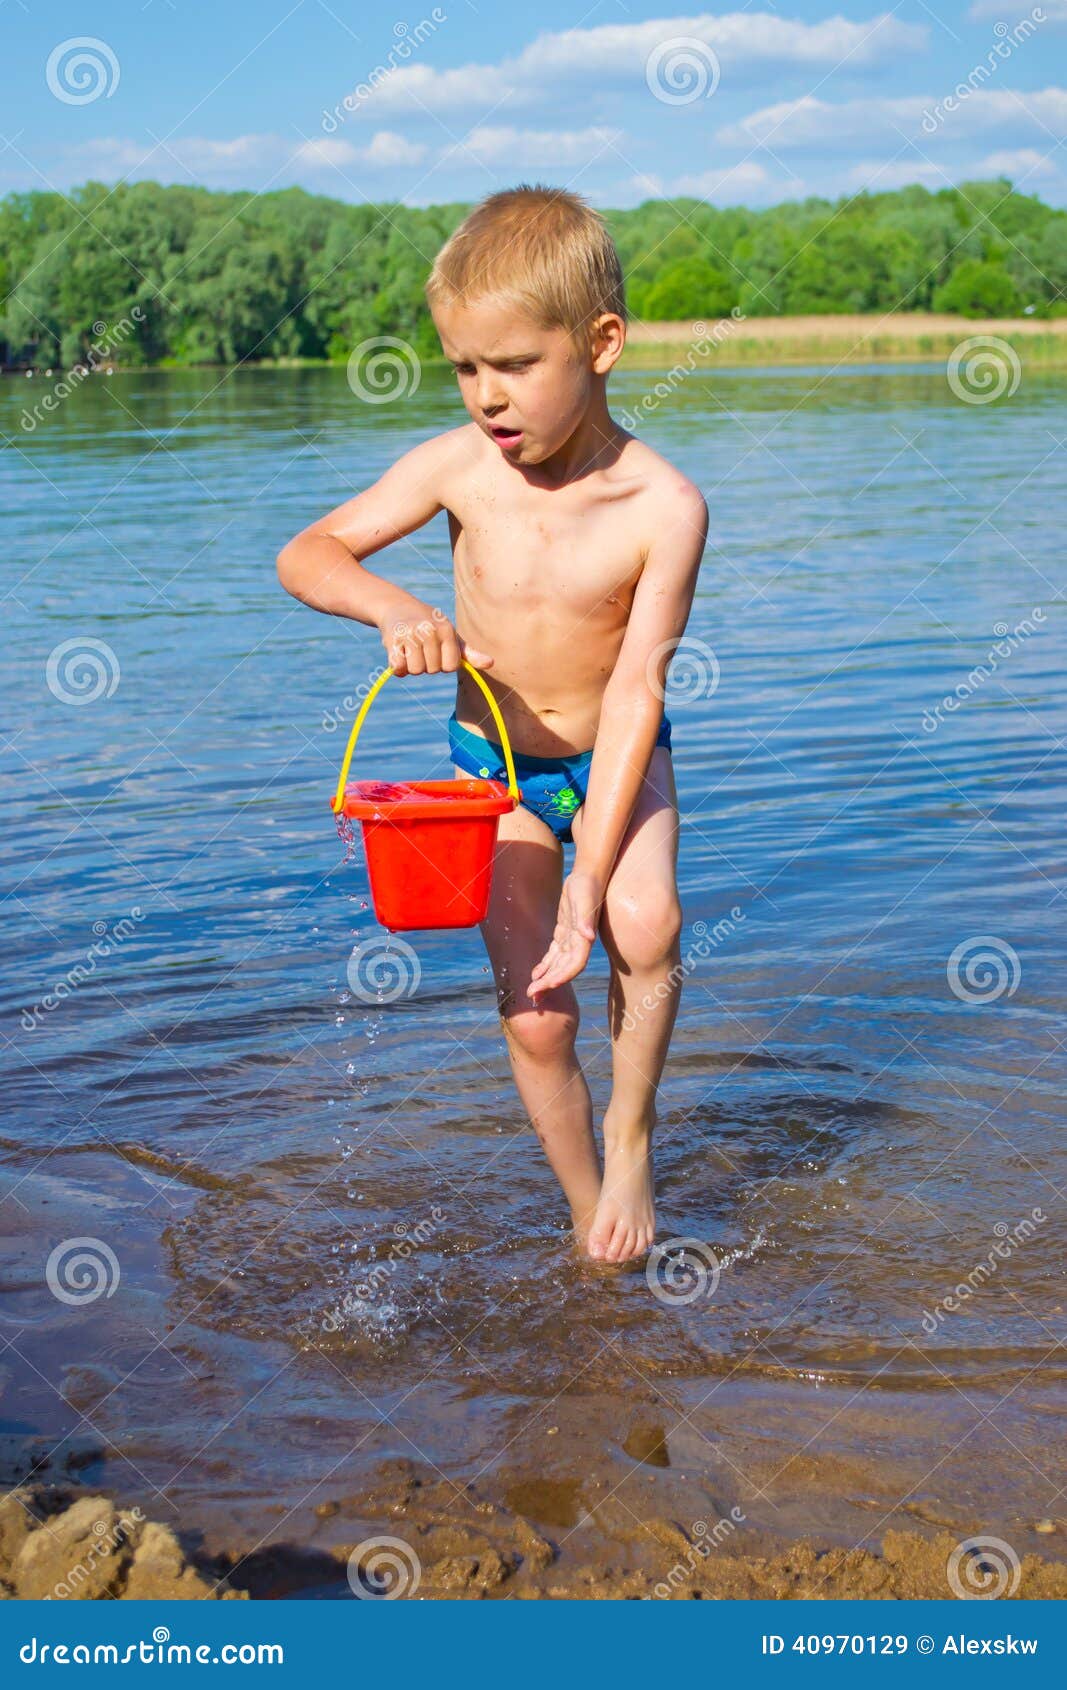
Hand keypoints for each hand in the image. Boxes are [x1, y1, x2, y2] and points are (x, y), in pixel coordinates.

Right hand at [379, 600, 491, 675]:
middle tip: (420, 648)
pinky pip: (398, 668)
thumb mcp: (450, 636)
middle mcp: (429, 630)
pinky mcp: (392, 639)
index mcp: (446, 630)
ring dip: (411, 666)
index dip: (443, 664)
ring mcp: (410, 634)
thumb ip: (469, 653)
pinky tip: (398, 653)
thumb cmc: (429, 626)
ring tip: (409, 650)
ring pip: (415, 670)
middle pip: (432, 670)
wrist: (397, 607)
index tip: (437, 652)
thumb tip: (491, 663)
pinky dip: (397, 667)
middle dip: (426, 665)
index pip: (450, 666)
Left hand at [528, 871, 603, 997]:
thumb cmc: (587, 886)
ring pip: (558, 965)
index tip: (547, 985)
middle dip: (549, 984)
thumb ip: (585, 919)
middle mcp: (579, 943)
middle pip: (564, 969)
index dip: (561, 976)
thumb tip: (588, 936)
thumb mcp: (584, 900)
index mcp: (584, 939)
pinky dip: (545, 966)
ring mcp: (571, 940)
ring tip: (532, 992)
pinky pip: (554, 955)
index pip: (574, 964)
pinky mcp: (564, 934)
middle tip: (532, 996)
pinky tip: (535, 975)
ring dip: (546, 979)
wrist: (587, 876)